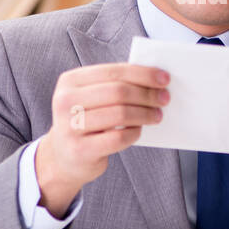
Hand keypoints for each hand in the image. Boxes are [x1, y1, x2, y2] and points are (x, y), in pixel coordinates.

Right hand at [35, 62, 169, 217]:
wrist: (64, 157)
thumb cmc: (86, 121)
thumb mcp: (90, 98)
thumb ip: (114, 85)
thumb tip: (153, 80)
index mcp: (70, 81)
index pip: (113, 71)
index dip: (142, 74)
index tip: (164, 79)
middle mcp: (66, 101)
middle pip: (118, 92)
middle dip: (147, 94)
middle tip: (164, 98)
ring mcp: (70, 126)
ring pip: (120, 114)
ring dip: (145, 114)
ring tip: (157, 115)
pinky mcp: (80, 149)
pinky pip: (118, 137)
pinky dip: (134, 133)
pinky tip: (138, 131)